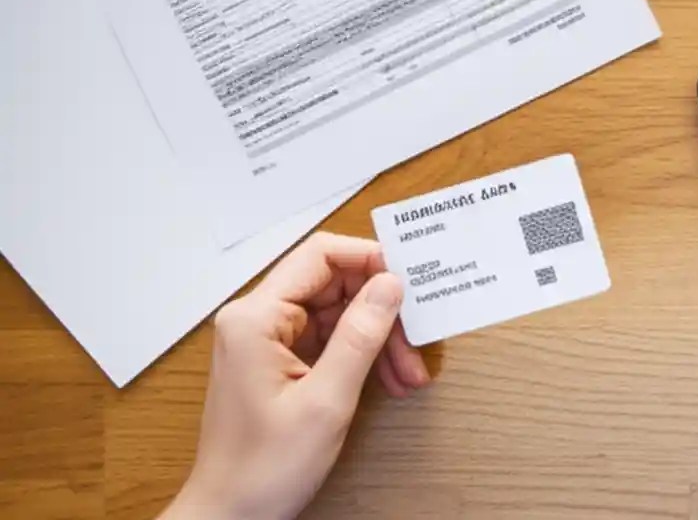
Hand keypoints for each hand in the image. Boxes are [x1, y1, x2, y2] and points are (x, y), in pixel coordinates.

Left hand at [162, 232, 430, 519]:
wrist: (230, 515)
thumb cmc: (263, 468)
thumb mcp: (326, 401)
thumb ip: (360, 336)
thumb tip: (390, 284)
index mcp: (256, 318)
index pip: (320, 255)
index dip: (369, 259)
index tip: (408, 280)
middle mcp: (256, 319)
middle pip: (333, 284)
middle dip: (380, 311)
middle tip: (415, 344)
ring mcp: (265, 340)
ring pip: (337, 313)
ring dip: (377, 338)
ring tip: (408, 374)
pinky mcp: (276, 360)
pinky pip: (328, 339)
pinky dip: (360, 356)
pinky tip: (387, 380)